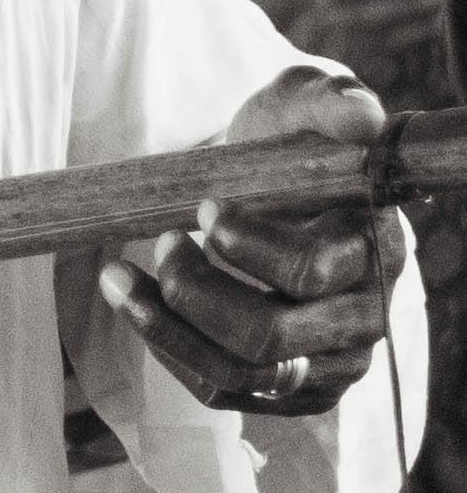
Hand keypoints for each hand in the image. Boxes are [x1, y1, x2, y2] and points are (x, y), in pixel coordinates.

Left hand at [97, 68, 402, 418]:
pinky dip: (168, 351)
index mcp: (375, 250)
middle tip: (162, 241)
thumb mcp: (302, 104)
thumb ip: (331, 102)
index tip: (203, 208)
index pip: (309, 273)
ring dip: (165, 326)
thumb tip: (363, 121)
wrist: (268, 187)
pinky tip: (139, 306)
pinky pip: (223, 391)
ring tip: (118, 276)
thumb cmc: (286, 143)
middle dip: (195, 291)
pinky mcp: (290, 388)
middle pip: (270, 336)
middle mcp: (362, 319)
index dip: (246, 246)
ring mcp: (327, 362)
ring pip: (242, 372)